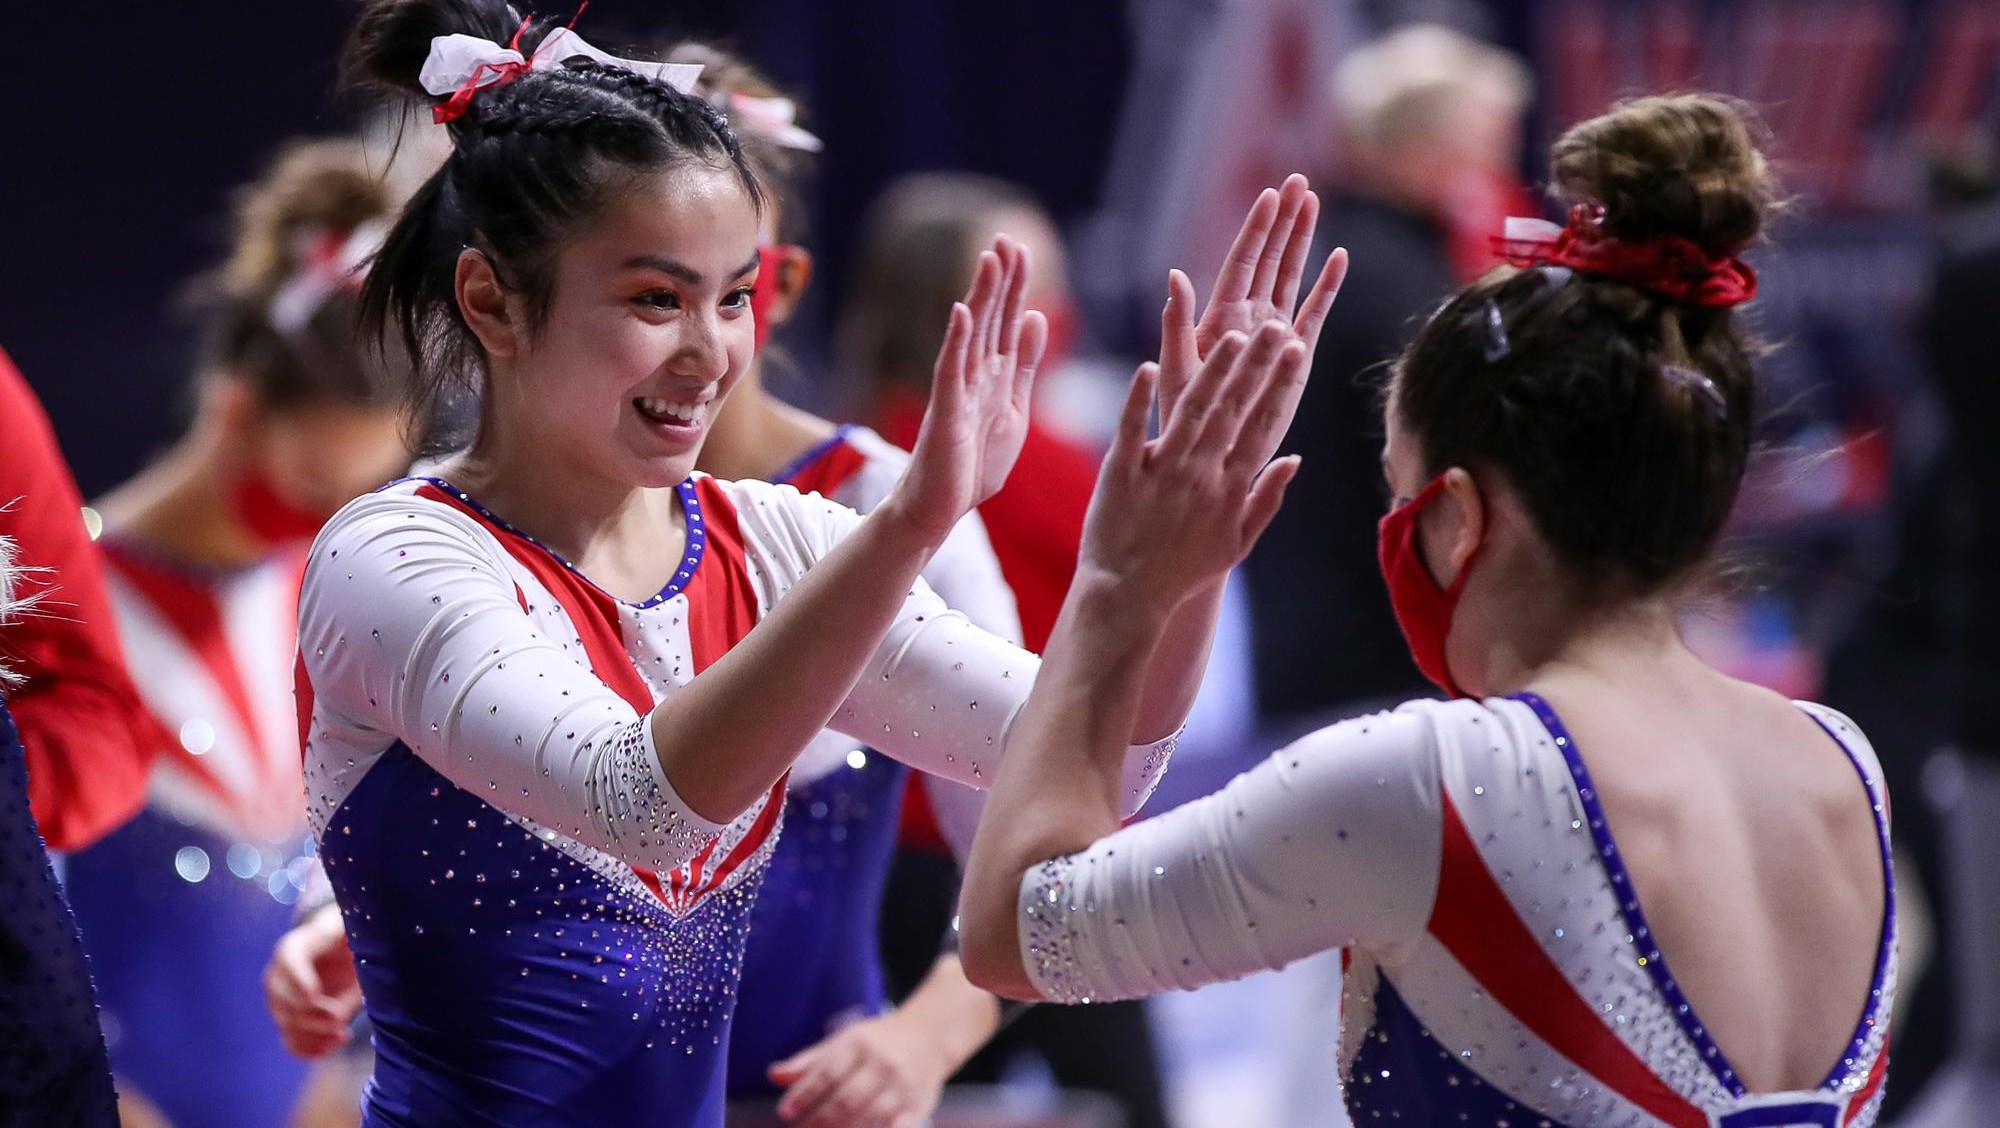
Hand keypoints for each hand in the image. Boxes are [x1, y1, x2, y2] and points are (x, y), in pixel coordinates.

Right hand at [262, 903, 362, 1058]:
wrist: (341, 950)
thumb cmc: (350, 941)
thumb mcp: (355, 943)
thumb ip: (352, 966)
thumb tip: (340, 1009)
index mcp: (294, 947)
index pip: (288, 962)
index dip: (299, 981)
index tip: (315, 995)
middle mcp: (278, 975)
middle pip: (283, 1001)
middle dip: (312, 1015)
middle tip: (340, 1020)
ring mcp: (279, 1001)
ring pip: (285, 1024)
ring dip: (313, 1036)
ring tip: (342, 1035)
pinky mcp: (289, 1021)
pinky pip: (290, 1042)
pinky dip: (307, 1049)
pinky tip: (329, 1047)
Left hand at [768, 1009, 956, 1127]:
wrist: (930, 1037)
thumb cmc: (878, 1041)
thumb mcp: (843, 1041)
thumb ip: (809, 1062)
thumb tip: (774, 1075)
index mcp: (860, 1044)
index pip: (828, 1072)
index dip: (804, 1094)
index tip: (785, 1113)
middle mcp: (883, 1063)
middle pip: (847, 1099)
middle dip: (819, 1121)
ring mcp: (902, 1086)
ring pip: (869, 1117)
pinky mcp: (919, 1106)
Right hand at [886, 236, 1048, 542]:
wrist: (939, 509)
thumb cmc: (972, 464)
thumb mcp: (1013, 408)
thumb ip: (1024, 365)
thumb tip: (1036, 317)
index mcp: (994, 375)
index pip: (1007, 321)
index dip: (1015, 286)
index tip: (1021, 248)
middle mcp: (973, 375)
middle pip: (990, 318)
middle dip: (1000, 279)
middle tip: (1005, 238)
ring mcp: (957, 392)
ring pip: (972, 335)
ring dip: (981, 297)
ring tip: (989, 259)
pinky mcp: (945, 413)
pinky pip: (951, 372)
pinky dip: (957, 342)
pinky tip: (962, 313)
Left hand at [1079, 322, 1308, 608]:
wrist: (1127, 595)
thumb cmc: (1182, 570)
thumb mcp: (1236, 542)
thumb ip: (1267, 499)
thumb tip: (1295, 458)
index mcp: (1229, 488)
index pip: (1262, 427)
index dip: (1280, 386)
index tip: (1299, 349)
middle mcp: (1199, 475)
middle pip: (1232, 411)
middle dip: (1256, 367)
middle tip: (1276, 327)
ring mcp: (1160, 473)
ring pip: (1191, 413)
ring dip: (1212, 373)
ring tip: (1233, 336)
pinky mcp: (1120, 473)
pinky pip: (1132, 430)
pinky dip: (1140, 399)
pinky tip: (1149, 366)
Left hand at [1159, 173, 1346, 434]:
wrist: (1207, 451)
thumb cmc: (1182, 415)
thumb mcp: (1176, 368)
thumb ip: (1177, 323)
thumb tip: (1175, 276)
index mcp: (1220, 316)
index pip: (1242, 261)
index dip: (1256, 228)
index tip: (1270, 194)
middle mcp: (1248, 317)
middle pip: (1269, 258)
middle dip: (1283, 219)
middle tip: (1298, 180)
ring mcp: (1272, 332)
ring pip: (1291, 276)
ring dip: (1302, 240)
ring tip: (1313, 201)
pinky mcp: (1293, 354)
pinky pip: (1314, 312)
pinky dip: (1326, 286)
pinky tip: (1338, 258)